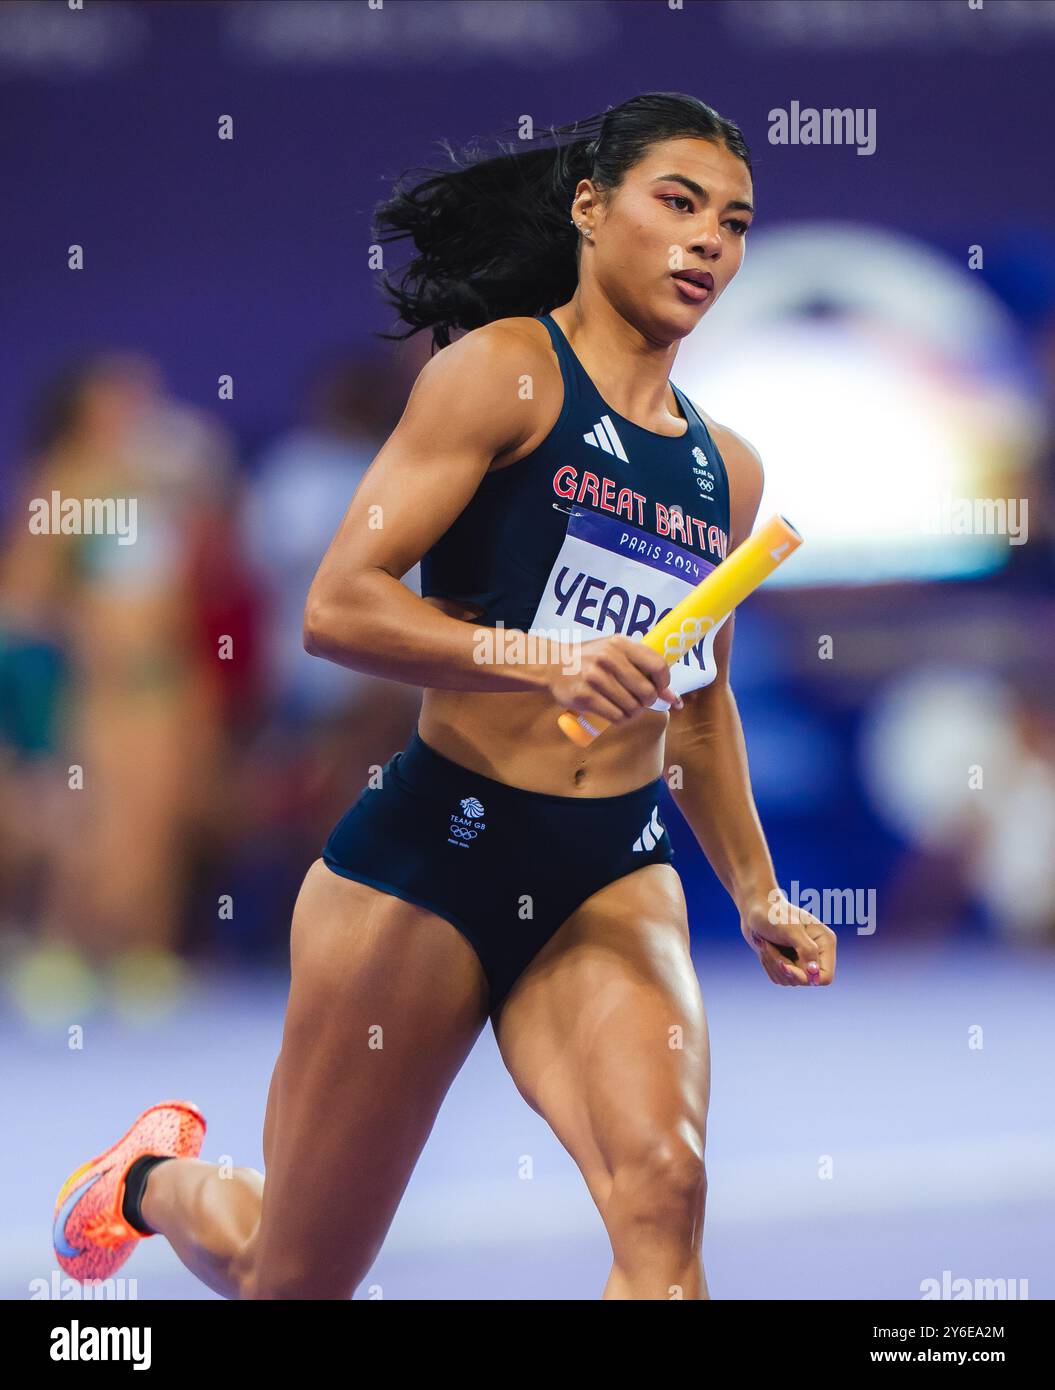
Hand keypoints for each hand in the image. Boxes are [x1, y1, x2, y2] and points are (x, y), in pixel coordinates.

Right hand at [547, 634, 682, 723]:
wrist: (554, 664)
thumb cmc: (590, 658)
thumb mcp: (616, 652)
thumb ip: (643, 668)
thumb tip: (672, 697)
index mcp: (620, 644)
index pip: (658, 665)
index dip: (664, 683)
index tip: (659, 688)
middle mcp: (608, 658)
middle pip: (647, 692)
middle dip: (648, 702)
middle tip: (640, 701)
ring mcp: (595, 678)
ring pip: (633, 708)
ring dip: (634, 713)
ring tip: (626, 707)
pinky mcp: (585, 697)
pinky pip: (617, 716)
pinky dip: (622, 719)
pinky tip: (618, 714)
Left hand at [740, 890, 835, 986]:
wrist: (754, 909)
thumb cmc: (773, 915)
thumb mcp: (791, 930)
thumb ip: (807, 950)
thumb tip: (814, 973)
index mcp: (825, 943)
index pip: (825, 977)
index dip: (806, 977)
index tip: (786, 966)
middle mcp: (816, 953)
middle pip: (804, 980)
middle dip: (783, 966)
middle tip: (770, 946)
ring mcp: (801, 960)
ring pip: (789, 980)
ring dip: (773, 963)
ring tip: (766, 942)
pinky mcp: (787, 964)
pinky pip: (779, 978)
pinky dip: (768, 964)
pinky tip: (765, 947)